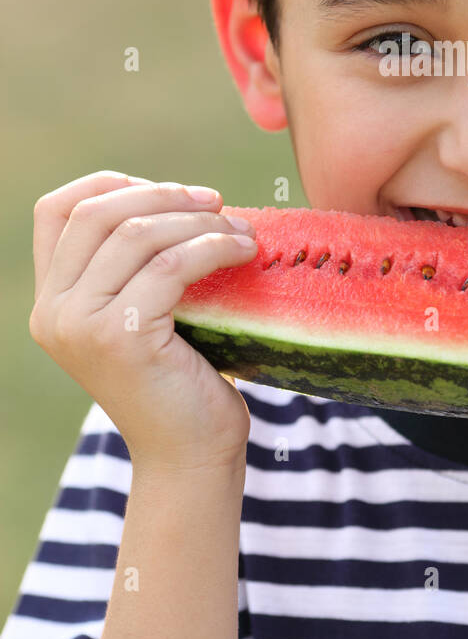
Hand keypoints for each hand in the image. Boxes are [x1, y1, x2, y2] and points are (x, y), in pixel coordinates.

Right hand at [29, 171, 258, 471]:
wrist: (191, 455)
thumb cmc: (180, 378)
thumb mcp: (143, 310)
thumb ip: (137, 262)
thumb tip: (184, 193)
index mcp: (52, 301)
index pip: (56, 210)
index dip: (110, 183)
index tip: (167, 190)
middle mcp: (53, 312)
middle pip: (97, 213)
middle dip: (163, 195)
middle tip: (215, 202)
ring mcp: (80, 325)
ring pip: (139, 235)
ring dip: (199, 221)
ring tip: (241, 230)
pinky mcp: (120, 337)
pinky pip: (171, 266)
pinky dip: (214, 247)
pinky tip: (245, 251)